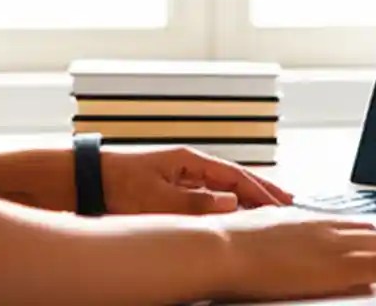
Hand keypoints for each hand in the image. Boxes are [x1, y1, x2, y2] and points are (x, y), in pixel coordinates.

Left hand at [100, 147, 291, 214]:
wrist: (86, 182)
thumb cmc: (117, 185)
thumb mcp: (157, 198)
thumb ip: (195, 202)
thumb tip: (233, 202)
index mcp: (189, 160)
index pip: (235, 174)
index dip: (261, 189)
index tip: (282, 202)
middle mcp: (189, 166)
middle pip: (234, 178)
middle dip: (262, 190)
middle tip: (289, 204)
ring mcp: (181, 178)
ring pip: (223, 189)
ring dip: (246, 199)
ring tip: (270, 210)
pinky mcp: (172, 191)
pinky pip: (208, 198)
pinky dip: (227, 206)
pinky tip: (236, 216)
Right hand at [211, 208, 375, 301]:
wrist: (222, 248)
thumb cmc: (229, 243)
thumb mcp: (260, 229)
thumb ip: (280, 234)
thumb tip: (282, 237)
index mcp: (306, 220)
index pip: (352, 224)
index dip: (371, 236)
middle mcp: (325, 227)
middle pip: (373, 232)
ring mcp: (332, 244)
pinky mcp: (335, 266)